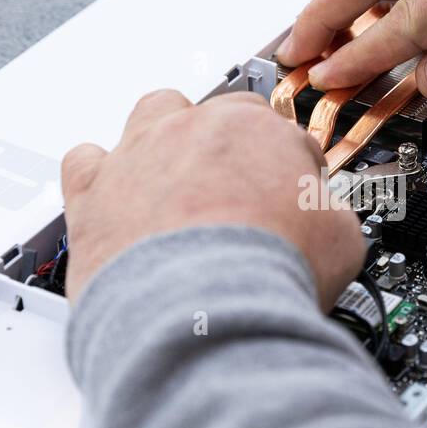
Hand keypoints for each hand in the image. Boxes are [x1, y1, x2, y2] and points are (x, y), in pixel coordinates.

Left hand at [61, 90, 363, 309]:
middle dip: (234, 147)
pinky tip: (113, 199)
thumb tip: (329, 223)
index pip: (286, 134)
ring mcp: (139, 157)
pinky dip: (98, 177)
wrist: (201, 313)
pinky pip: (84, 161)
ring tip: (179, 180)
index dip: (294, 169)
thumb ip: (329, 214)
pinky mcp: (92, 194)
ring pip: (152, 114)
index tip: (294, 194)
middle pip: (220, 115)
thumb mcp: (342, 239)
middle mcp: (195, 131)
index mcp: (260, 132)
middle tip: (242, 191)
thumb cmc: (266, 274)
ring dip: (166, 137)